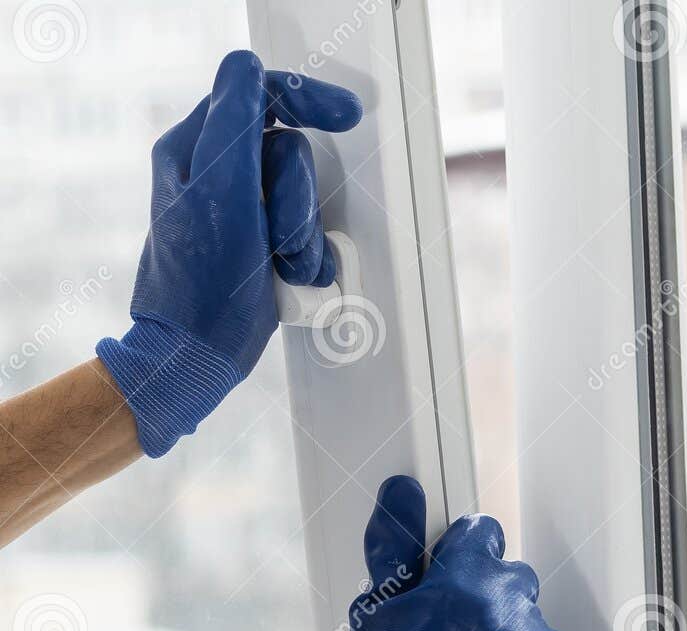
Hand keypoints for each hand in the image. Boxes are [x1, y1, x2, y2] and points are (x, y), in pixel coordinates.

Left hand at [95, 50, 361, 456]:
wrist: (195, 357)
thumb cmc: (203, 286)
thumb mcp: (224, 192)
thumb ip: (237, 125)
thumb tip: (246, 69)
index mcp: (196, 151)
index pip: (256, 96)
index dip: (303, 99)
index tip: (343, 115)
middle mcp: (216, 178)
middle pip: (290, 155)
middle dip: (300, 200)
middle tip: (283, 235)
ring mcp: (242, 214)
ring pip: (304, 199)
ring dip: (306, 236)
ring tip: (285, 263)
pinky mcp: (261, 246)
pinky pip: (306, 235)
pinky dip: (309, 259)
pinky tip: (290, 277)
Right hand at [334, 475, 590, 630]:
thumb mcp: (377, 621)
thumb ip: (395, 550)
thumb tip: (401, 493)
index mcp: (462, 583)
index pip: (483, 534)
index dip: (467, 556)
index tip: (458, 575)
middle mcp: (507, 610)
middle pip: (513, 581)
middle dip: (489, 604)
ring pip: (536, 630)